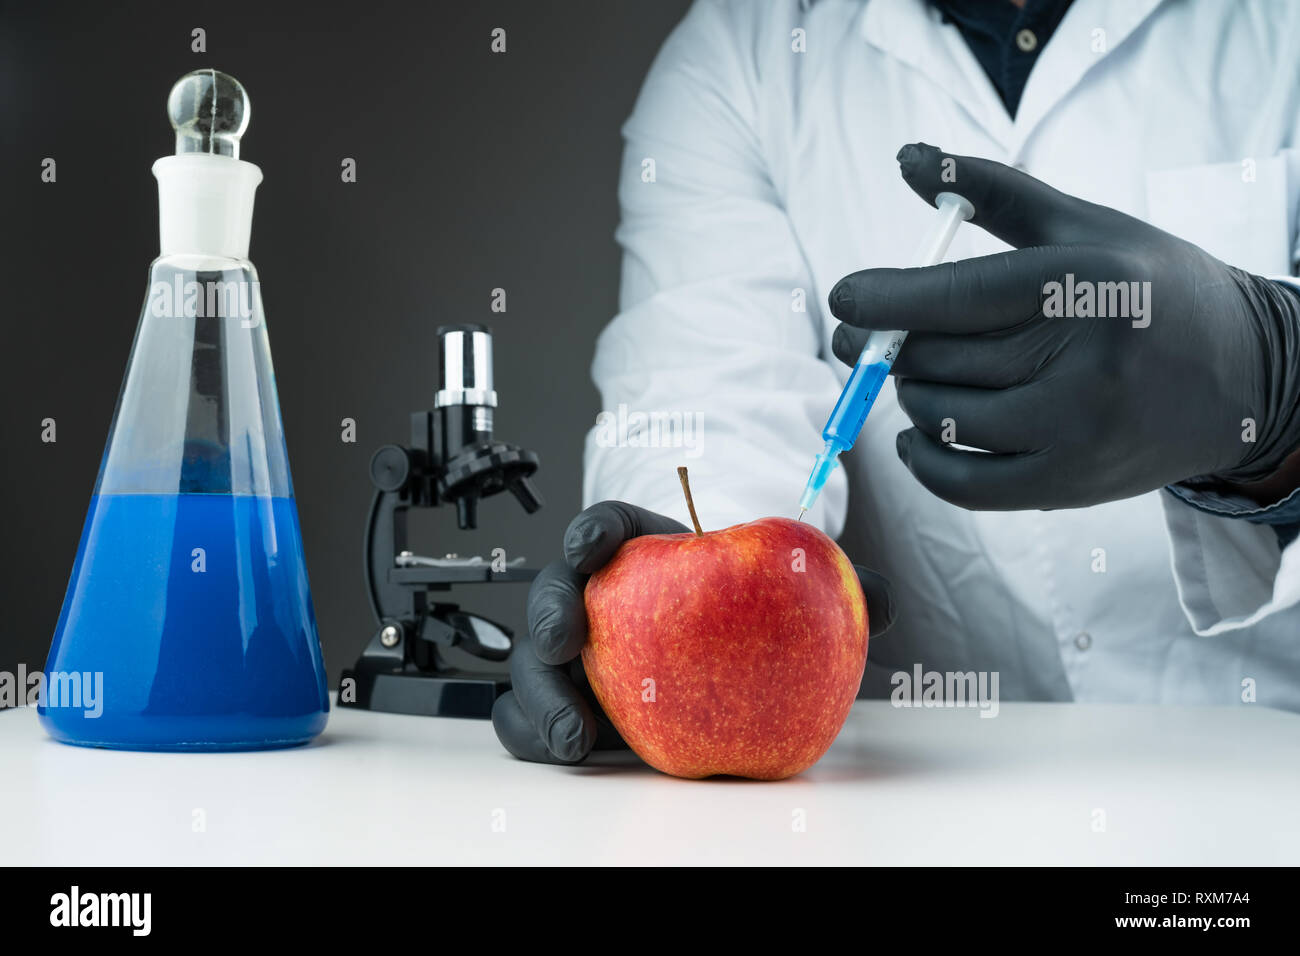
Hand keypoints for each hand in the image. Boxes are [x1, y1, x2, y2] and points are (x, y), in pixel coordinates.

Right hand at [492, 500, 895, 764]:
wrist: (713, 673)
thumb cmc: (738, 621)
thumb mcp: (785, 603)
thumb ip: (831, 594)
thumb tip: (880, 602)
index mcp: (639, 557)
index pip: (606, 528)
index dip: (593, 531)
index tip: (594, 544)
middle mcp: (595, 603)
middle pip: (554, 594)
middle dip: (552, 612)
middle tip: (568, 639)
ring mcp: (575, 658)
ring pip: (531, 664)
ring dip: (540, 695)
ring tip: (576, 736)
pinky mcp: (567, 705)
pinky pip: (529, 719)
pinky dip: (538, 735)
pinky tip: (574, 753)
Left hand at [830, 142, 1299, 510]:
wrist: (1242, 375)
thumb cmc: (1145, 287)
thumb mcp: (1080, 225)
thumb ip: (990, 189)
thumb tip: (905, 156)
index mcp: (1082, 283)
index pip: (954, 296)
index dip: (882, 299)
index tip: (843, 299)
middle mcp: (1083, 361)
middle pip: (938, 360)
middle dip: (890, 347)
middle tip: (879, 337)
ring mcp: (1076, 430)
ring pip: (940, 418)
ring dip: (913, 395)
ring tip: (929, 372)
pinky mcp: (1067, 484)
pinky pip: (961, 483)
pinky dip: (922, 459)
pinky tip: (916, 434)